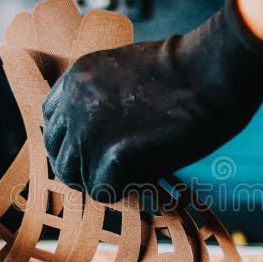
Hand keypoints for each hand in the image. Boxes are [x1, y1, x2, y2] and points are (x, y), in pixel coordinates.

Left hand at [42, 0, 262, 201]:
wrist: (210, 72)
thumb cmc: (185, 69)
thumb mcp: (126, 69)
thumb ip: (103, 95)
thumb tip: (104, 127)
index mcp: (76, 80)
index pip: (51, 123)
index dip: (71, 142)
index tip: (92, 150)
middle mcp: (74, 106)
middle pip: (58, 156)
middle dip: (82, 167)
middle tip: (111, 173)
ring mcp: (90, 134)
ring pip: (77, 178)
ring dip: (102, 181)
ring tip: (130, 176)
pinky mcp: (113, 158)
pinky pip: (105, 192)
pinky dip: (124, 191)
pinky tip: (143, 179)